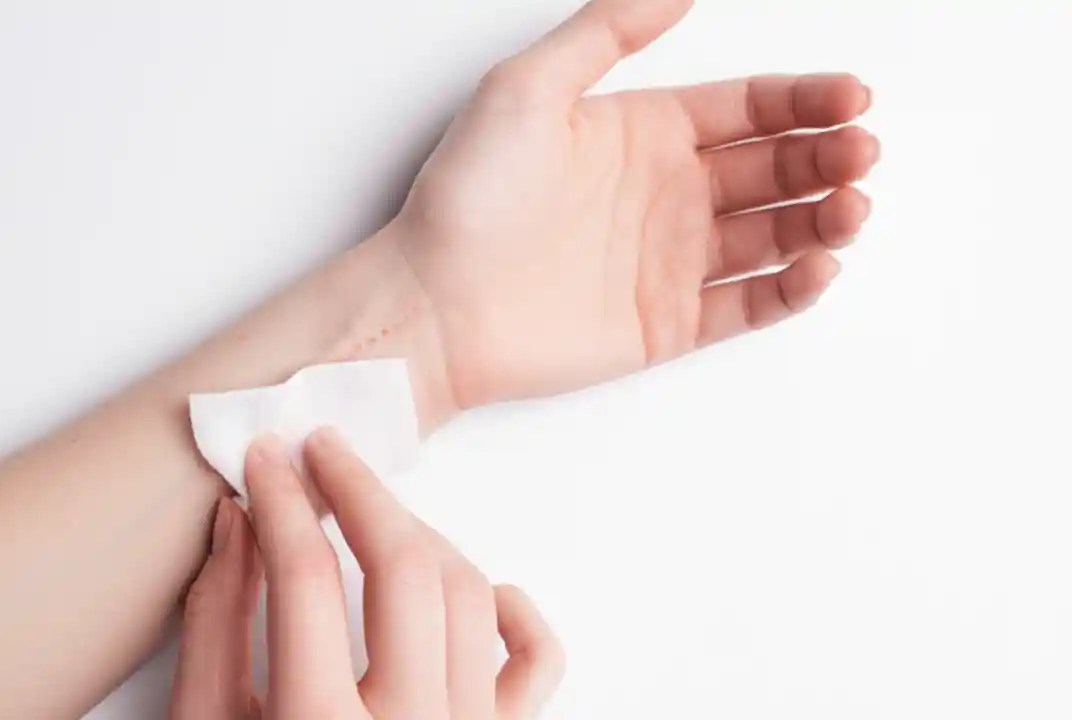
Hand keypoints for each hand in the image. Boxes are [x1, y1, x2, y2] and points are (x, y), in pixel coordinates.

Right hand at [169, 430, 563, 718]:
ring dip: (420, 534)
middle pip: (403, 569)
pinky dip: (513, 611)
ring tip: (372, 513)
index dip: (280, 500)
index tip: (264, 460)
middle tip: (321, 449)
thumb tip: (238, 519)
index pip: (303, 576)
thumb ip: (217, 625)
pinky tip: (472, 587)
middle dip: (358, 491)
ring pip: (469, 595)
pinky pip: (537, 663)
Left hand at [384, 0, 878, 407]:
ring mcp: (669, 261)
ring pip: (773, 235)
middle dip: (825, 156)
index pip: (746, 107)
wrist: (431, 306)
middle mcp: (665, 193)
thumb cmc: (467, 198)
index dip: (803, 100)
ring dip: (823, 219)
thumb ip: (605, 32)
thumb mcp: (526, 88)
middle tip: (858, 152)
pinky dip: (791, 289)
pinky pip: (747, 305)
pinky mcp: (666, 323)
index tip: (849, 98)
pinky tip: (818, 266)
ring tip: (851, 207)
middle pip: (773, 168)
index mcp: (642, 133)